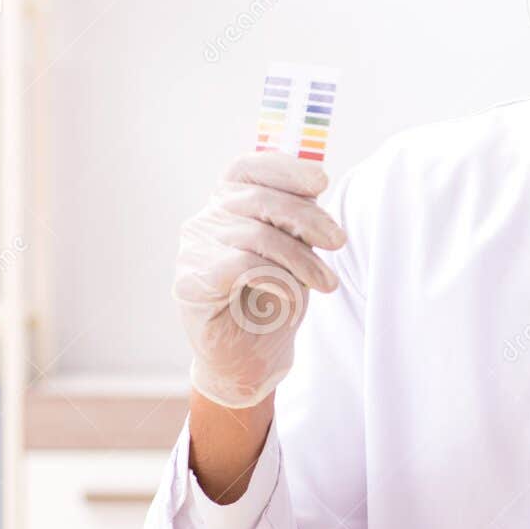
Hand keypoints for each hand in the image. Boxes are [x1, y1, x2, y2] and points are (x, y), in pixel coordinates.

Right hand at [173, 152, 346, 407]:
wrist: (249, 360)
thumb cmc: (272, 300)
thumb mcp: (293, 250)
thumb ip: (295, 217)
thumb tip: (316, 182)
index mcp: (227, 205)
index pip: (248, 168)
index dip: (284, 168)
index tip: (321, 182)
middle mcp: (205, 221)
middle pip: (260, 199)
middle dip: (308, 218)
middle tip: (338, 241)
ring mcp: (194, 250)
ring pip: (256, 234)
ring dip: (302, 259)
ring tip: (326, 283)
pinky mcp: (191, 282)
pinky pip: (243, 265)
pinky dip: (279, 279)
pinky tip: (293, 297)